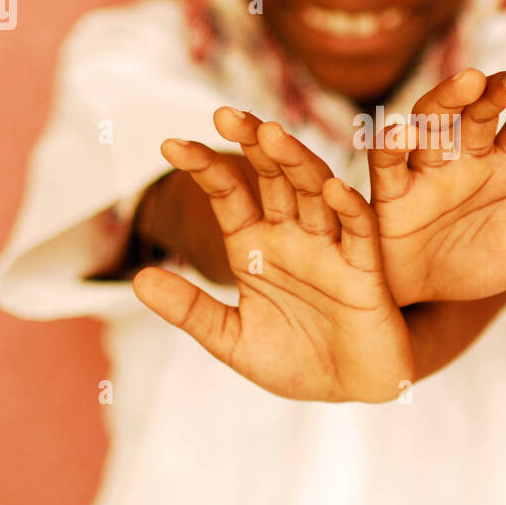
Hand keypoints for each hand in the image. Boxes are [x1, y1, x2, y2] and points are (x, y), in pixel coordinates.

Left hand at [133, 108, 412, 402]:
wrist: (350, 391)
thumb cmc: (295, 362)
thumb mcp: (232, 340)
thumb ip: (190, 309)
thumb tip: (139, 279)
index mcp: (257, 248)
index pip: (228, 196)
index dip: (204, 168)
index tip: (171, 145)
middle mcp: (294, 238)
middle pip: (273, 179)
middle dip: (253, 145)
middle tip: (226, 113)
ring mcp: (331, 250)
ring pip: (316, 192)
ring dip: (297, 162)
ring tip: (273, 134)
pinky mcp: (366, 274)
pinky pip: (359, 234)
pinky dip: (349, 210)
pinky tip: (334, 189)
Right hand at [369, 68, 505, 305]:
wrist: (419, 290)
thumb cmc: (469, 261)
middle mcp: (467, 155)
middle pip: (482, 109)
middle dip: (500, 93)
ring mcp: (428, 167)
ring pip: (433, 120)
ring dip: (449, 97)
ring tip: (469, 81)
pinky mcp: (392, 190)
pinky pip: (387, 161)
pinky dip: (389, 143)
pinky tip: (401, 133)